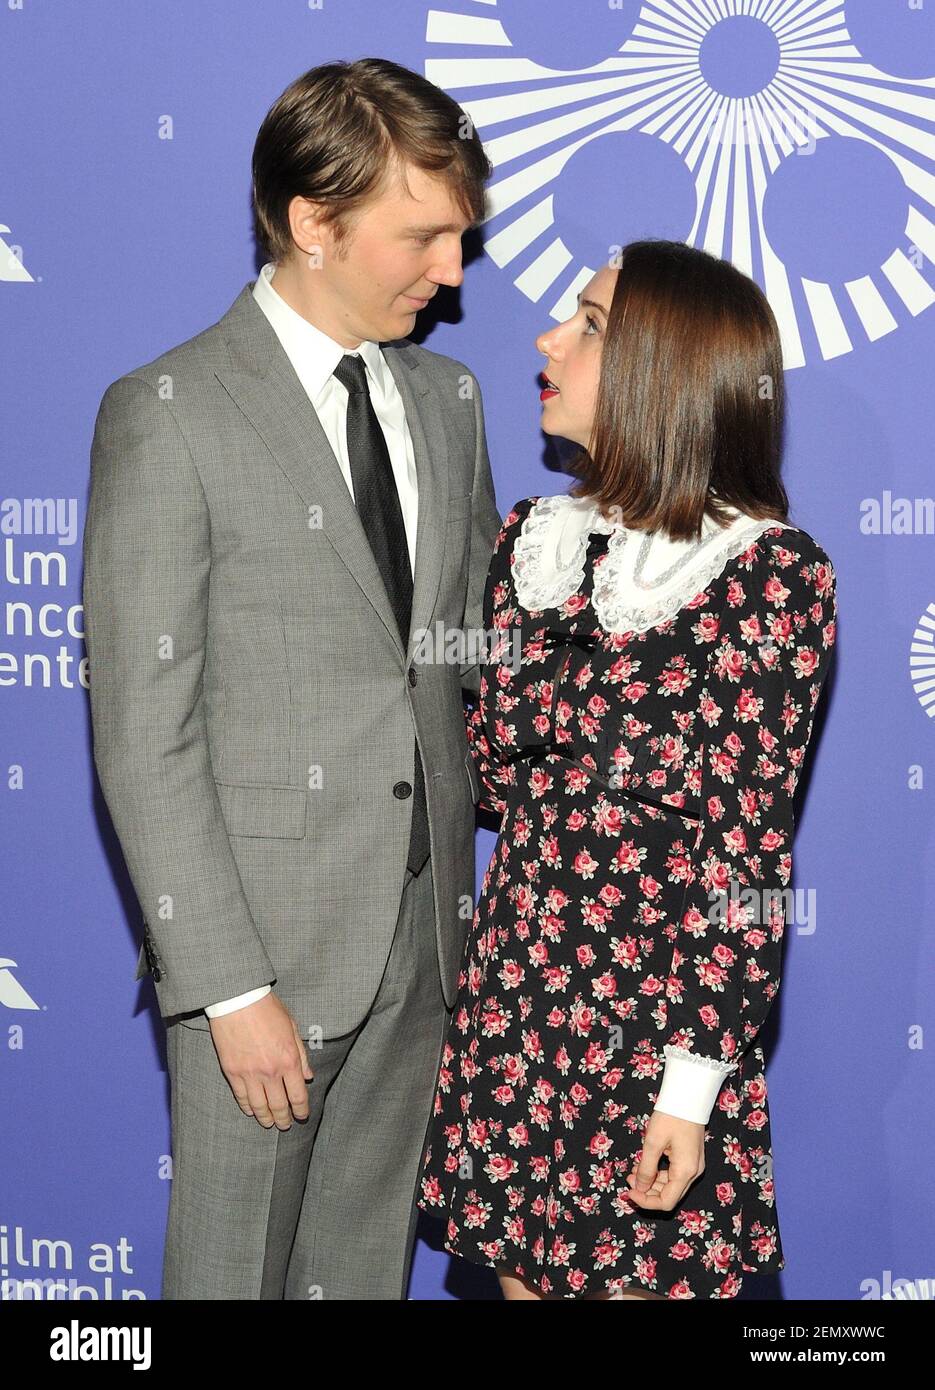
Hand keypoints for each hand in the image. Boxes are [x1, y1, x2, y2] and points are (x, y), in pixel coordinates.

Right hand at [207, 991, 313, 1129]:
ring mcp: (249, 1073)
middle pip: (279, 1105)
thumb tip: (308, 1076)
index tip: (302, 1116)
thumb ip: (301, 1054)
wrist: (237, 1000)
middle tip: (285, 1125)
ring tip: (269, 1123)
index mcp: (289, 1060)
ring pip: (259, 1106)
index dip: (301, 1110)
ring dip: (265, 1118)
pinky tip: (252, 1111)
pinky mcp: (232, 1072)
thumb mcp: (292, 1027)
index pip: (298, 1095)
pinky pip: (241, 1097)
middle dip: (284, 1119)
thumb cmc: (267, 1009)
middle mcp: (270, 1071)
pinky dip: (247, 1107)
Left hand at [625, 1110, 704, 1210]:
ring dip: (651, 1183)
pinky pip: (674, 1174)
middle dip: (647, 1192)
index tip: (630, 1191)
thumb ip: (646, 1168)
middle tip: (629, 1179)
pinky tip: (645, 1164)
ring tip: (634, 1171)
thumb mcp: (653, 1142)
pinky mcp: (690, 1159)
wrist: (688, 1097)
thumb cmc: (671, 1117)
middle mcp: (693, 1173)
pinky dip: (659, 1173)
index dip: (646, 1201)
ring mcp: (693, 1166)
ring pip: (671, 1186)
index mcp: (686, 1171)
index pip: (666, 1202)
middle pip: (670, 1196)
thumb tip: (640, 1188)